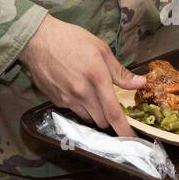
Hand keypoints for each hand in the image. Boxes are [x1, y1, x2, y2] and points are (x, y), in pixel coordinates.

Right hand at [18, 15, 144, 137]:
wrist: (37, 39)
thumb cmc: (71, 39)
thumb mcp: (100, 49)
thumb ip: (120, 72)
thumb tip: (140, 84)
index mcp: (97, 77)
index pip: (113, 112)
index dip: (124, 130)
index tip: (132, 140)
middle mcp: (82, 92)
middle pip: (101, 120)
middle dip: (109, 117)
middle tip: (109, 104)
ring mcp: (67, 98)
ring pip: (87, 118)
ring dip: (94, 113)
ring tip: (91, 95)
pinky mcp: (56, 100)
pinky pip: (73, 111)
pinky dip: (79, 106)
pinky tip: (75, 90)